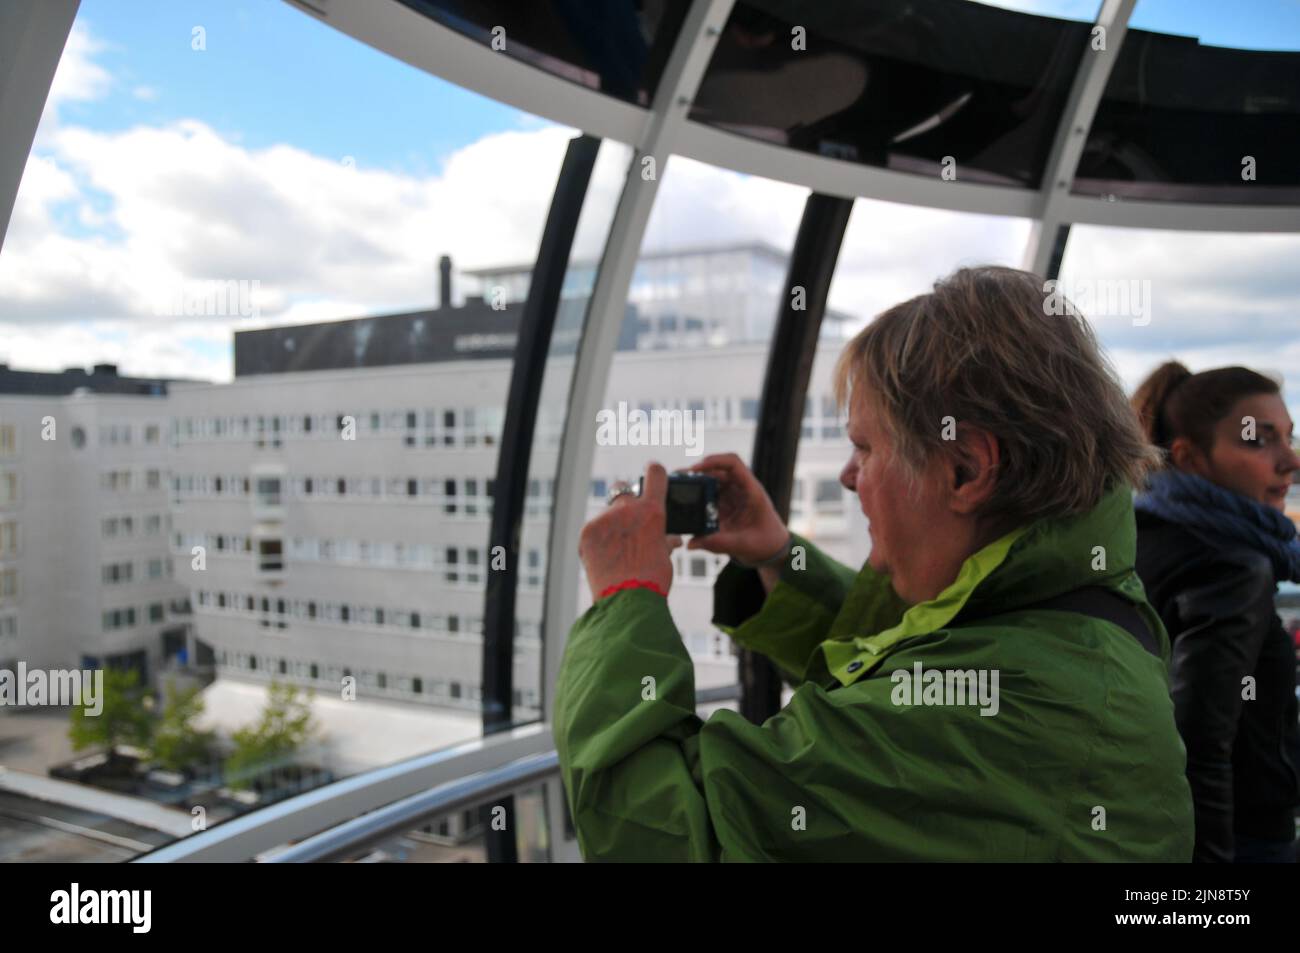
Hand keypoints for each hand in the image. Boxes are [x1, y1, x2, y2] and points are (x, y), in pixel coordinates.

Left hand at [579, 461, 682, 600]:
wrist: (628, 600)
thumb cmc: (652, 580)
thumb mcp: (665, 556)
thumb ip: (664, 540)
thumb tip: (672, 539)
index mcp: (652, 511)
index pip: (655, 474)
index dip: (654, 471)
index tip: (652, 470)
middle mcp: (627, 508)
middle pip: (622, 490)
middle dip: (625, 502)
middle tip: (627, 523)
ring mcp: (604, 518)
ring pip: (607, 515)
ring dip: (611, 527)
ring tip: (616, 555)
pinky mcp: (586, 531)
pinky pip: (593, 531)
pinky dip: (597, 542)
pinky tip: (604, 560)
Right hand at [682, 453, 788, 564]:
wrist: (771, 550)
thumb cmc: (765, 543)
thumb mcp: (743, 544)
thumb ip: (718, 543)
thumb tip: (691, 543)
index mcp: (751, 491)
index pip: (734, 463)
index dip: (714, 461)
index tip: (695, 469)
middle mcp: (740, 489)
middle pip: (717, 470)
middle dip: (697, 473)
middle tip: (678, 480)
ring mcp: (732, 496)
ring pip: (710, 482)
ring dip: (695, 485)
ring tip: (676, 489)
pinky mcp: (724, 505)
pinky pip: (708, 497)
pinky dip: (696, 499)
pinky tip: (684, 506)